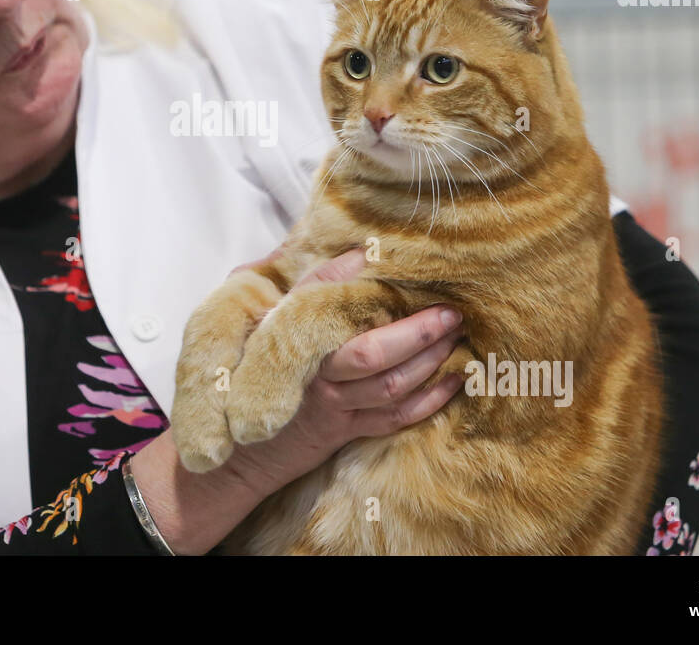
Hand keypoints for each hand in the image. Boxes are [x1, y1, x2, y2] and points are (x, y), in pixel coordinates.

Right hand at [217, 248, 465, 495]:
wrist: (242, 447)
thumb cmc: (260, 374)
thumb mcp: (271, 322)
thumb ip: (310, 288)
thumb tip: (359, 251)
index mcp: (292, 331)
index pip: (324, 292)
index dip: (358, 275)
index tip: (393, 258)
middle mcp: (313, 367)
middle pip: (373, 350)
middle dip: (418, 331)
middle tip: (451, 312)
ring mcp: (331, 402)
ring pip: (390, 384)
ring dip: (429, 361)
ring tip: (456, 338)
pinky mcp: (344, 429)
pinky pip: (394, 417)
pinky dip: (429, 400)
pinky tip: (453, 380)